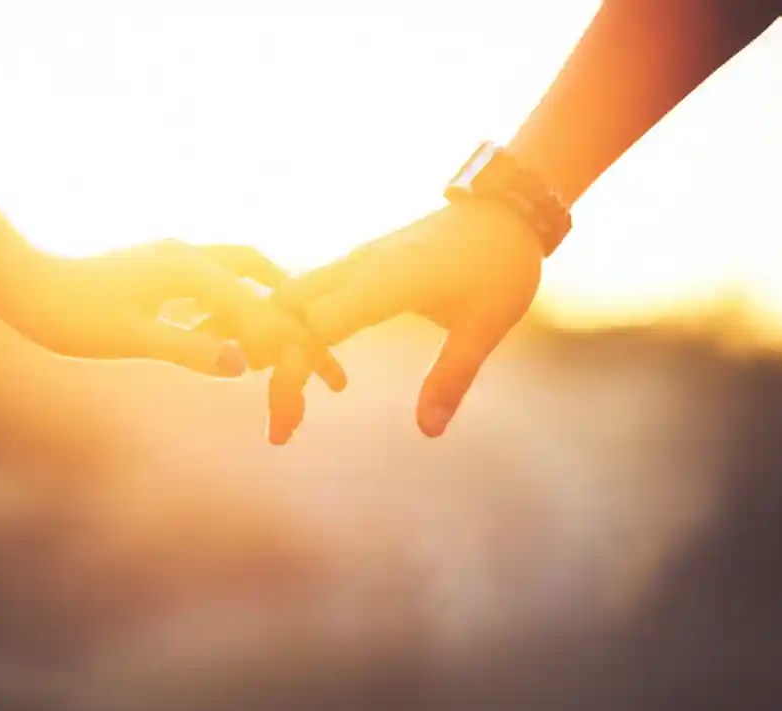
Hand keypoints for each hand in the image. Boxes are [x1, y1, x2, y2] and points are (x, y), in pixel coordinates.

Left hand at [0, 239, 346, 386]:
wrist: (20, 285)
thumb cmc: (69, 314)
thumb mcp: (130, 338)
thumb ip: (189, 350)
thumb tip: (244, 367)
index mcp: (186, 268)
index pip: (255, 304)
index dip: (288, 338)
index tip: (316, 369)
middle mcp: (186, 254)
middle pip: (259, 269)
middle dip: (292, 301)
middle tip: (320, 336)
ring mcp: (171, 257)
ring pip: (236, 270)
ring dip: (266, 297)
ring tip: (289, 331)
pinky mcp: (157, 268)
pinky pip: (212, 280)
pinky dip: (236, 300)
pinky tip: (234, 328)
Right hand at [268, 201, 543, 441]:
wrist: (507, 207)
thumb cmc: (501, 265)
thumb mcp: (484, 327)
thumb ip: (451, 378)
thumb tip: (429, 432)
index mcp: (384, 282)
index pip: (312, 328)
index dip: (291, 372)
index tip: (291, 421)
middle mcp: (359, 266)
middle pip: (287, 311)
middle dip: (275, 364)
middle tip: (287, 422)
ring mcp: (357, 258)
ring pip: (292, 296)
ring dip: (283, 342)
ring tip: (296, 397)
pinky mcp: (361, 259)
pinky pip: (311, 289)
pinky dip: (299, 325)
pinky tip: (314, 359)